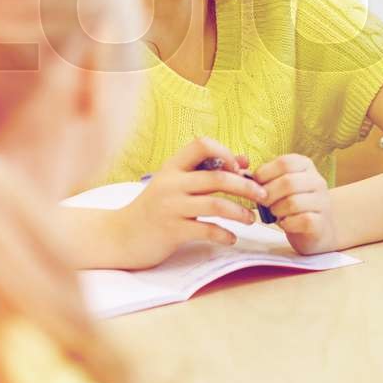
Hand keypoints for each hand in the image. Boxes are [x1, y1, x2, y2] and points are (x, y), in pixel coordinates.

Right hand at [112, 137, 269, 268]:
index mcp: (173, 167)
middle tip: (262, 195)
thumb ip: (205, 171)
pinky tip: (232, 238)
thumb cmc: (154, 208)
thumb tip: (244, 161)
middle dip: (246, 185)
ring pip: (216, 204)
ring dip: (240, 212)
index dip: (225, 152)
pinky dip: (224, 234)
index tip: (238, 168)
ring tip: (251, 218)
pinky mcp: (171, 231)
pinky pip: (206, 230)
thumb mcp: (174, 184)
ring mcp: (170, 207)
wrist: (120, 236)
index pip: (202, 144)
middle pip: (217, 177)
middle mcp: (171, 184)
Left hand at [255, 153, 335, 253]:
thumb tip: (239, 172)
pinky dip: (288, 224)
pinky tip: (285, 224)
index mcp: (305, 166)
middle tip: (263, 203)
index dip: (265, 173)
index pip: (285, 163)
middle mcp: (317, 181)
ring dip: (277, 210)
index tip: (257, 185)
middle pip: (288, 182)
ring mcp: (322, 201)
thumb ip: (262, 178)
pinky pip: (302, 220)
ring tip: (275, 213)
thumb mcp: (278, 186)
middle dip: (269, 195)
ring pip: (294, 202)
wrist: (315, 230)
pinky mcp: (321, 222)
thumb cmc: (291, 205)